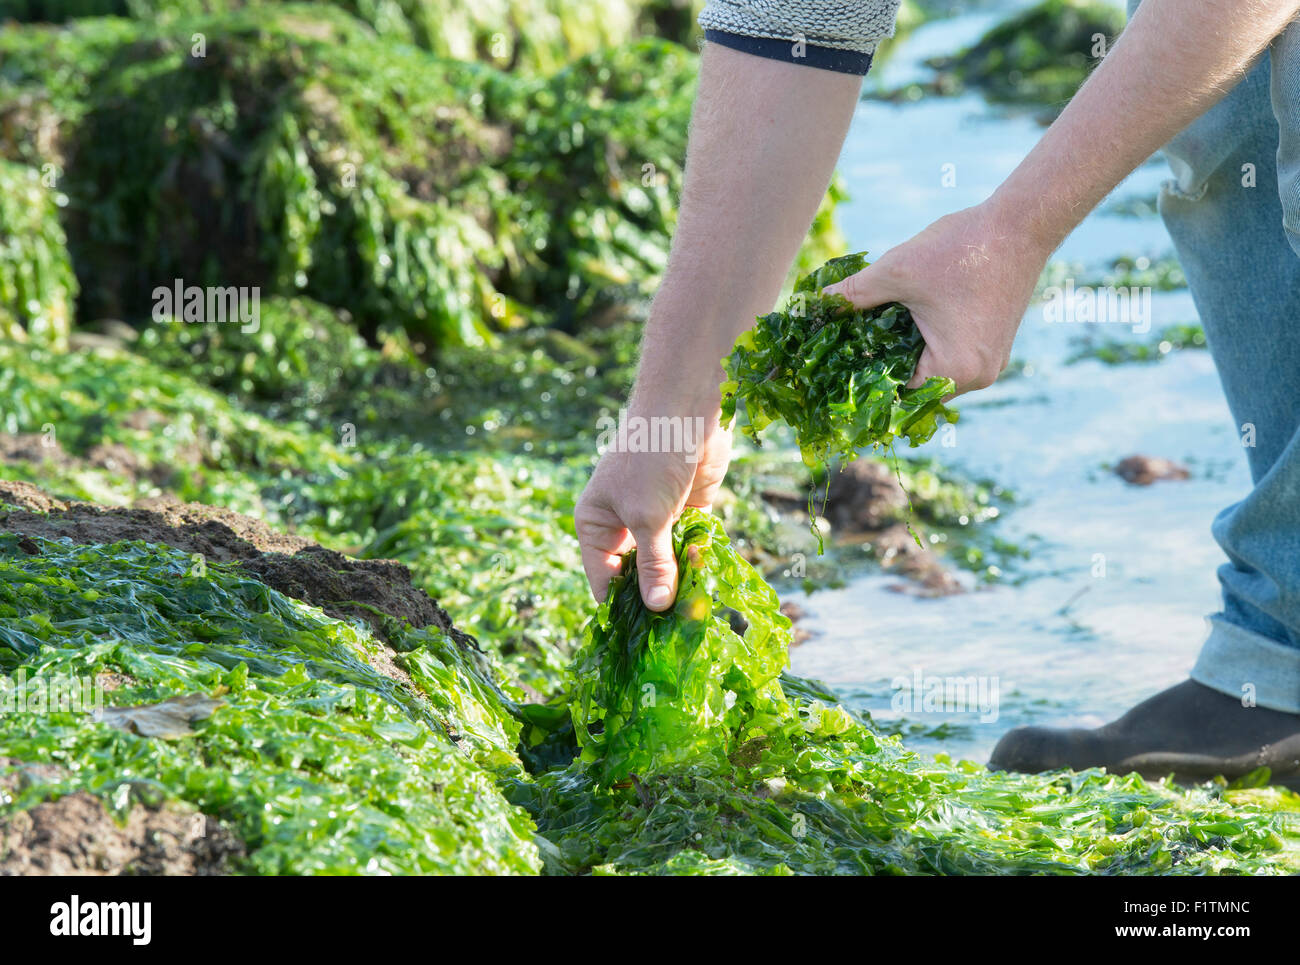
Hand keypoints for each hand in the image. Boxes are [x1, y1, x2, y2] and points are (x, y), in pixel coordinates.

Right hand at [575, 416, 730, 609]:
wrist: (685, 407)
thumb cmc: (650, 459)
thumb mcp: (647, 517)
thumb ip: (654, 564)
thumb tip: (656, 607)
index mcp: (598, 524)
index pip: (604, 579)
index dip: (622, 607)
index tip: (643, 637)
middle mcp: (625, 523)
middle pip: (639, 573)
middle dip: (657, 595)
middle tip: (677, 625)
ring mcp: (658, 516)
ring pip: (670, 560)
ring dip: (684, 577)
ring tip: (698, 603)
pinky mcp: (689, 508)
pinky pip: (694, 543)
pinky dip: (702, 556)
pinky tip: (711, 570)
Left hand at [823, 199, 1051, 394]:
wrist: (1020, 224)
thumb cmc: (960, 249)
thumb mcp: (896, 271)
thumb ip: (853, 294)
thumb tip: (816, 304)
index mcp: (956, 370)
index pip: (898, 395)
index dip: (867, 381)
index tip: (840, 369)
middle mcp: (979, 377)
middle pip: (917, 388)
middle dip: (886, 368)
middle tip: (851, 349)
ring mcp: (991, 363)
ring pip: (934, 373)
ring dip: (907, 356)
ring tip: (876, 332)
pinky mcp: (995, 346)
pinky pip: (953, 358)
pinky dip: (928, 347)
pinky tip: (906, 323)